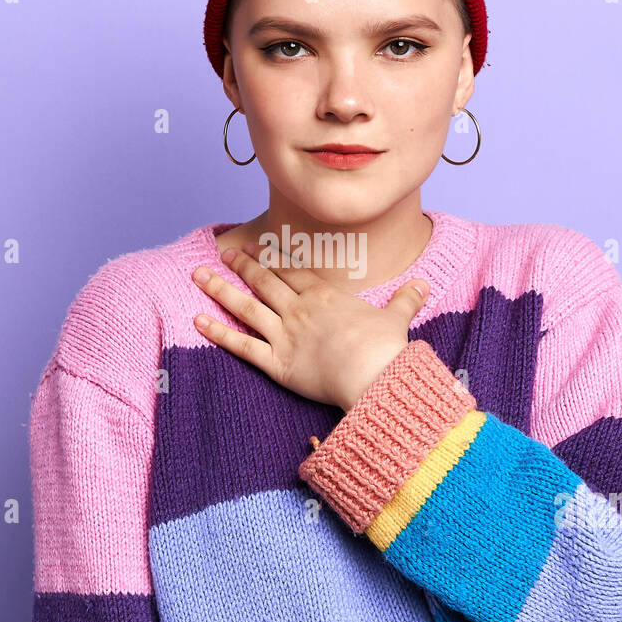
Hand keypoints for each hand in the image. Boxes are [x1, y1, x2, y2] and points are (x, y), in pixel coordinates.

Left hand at [191, 241, 428, 410]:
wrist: (372, 373)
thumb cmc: (384, 348)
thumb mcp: (396, 319)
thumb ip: (405, 300)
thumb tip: (424, 285)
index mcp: (324, 296)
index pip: (291, 271)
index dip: (270, 258)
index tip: (254, 248)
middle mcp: (299, 309)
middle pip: (264, 282)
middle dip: (242, 266)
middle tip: (223, 253)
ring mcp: (284, 334)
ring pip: (246, 306)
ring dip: (220, 289)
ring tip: (198, 275)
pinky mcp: (275, 362)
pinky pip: (241, 344)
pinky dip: (218, 332)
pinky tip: (198, 320)